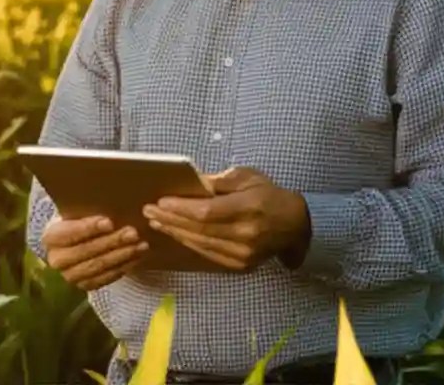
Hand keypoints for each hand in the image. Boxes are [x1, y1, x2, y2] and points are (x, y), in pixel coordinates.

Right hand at [41, 214, 149, 290]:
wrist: (73, 243)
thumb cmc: (78, 222)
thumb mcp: (78, 212)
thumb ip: (89, 209)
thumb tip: (112, 204)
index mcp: (51, 237)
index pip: (69, 232)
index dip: (89, 228)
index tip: (109, 222)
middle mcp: (57, 260)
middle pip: (87, 251)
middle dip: (112, 242)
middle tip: (133, 233)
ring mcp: (70, 276)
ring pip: (98, 266)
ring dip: (122, 255)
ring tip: (140, 245)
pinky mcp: (85, 286)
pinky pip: (106, 278)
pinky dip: (123, 267)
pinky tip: (136, 257)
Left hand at [142, 167, 310, 271]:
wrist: (295, 225)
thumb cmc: (269, 195)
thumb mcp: (247, 177)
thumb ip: (219, 182)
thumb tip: (191, 184)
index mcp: (249, 208)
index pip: (207, 212)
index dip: (181, 208)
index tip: (160, 201)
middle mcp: (246, 234)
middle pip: (199, 229)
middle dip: (170, 219)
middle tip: (148, 210)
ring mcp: (244, 254)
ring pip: (201, 243)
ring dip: (175, 232)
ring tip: (156, 221)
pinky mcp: (241, 266)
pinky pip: (208, 254)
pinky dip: (189, 243)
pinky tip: (176, 233)